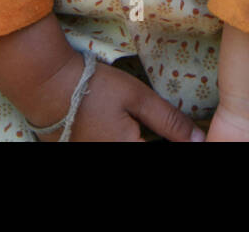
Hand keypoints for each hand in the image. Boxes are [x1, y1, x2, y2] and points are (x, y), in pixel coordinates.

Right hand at [30, 55, 205, 142]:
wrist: (47, 87)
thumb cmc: (95, 88)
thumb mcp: (137, 97)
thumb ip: (170, 121)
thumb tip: (201, 140)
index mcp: (129, 153)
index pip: (165, 152)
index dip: (176, 142)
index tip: (188, 136)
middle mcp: (111, 161)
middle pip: (143, 150)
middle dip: (155, 138)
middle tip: (163, 128)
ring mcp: (94, 159)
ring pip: (129, 151)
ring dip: (141, 139)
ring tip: (145, 128)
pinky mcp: (82, 154)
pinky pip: (113, 148)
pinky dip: (125, 140)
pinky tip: (125, 130)